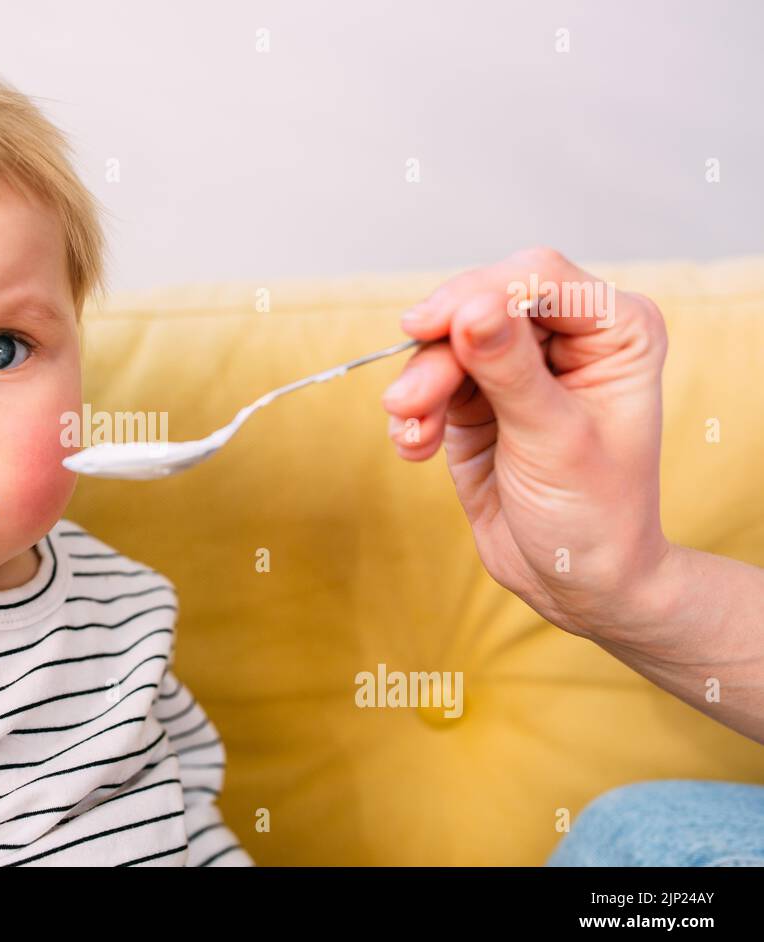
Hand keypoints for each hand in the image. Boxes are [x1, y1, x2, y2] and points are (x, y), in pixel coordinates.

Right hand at [380, 247, 672, 643]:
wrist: (574, 581)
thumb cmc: (593, 515)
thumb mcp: (553, 439)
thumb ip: (510, 369)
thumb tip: (471, 308)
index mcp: (616, 330)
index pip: (538, 279)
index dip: (478, 293)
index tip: (427, 326)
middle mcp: (569, 337)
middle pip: (481, 306)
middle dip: (440, 354)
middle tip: (406, 402)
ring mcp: (519, 365)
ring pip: (447, 345)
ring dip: (419, 390)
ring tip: (412, 437)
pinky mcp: (478, 397)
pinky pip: (430, 382)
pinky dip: (414, 414)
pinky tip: (416, 448)